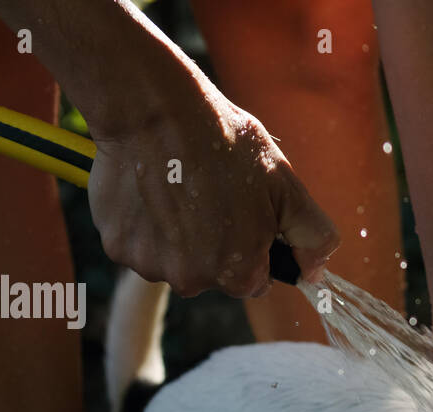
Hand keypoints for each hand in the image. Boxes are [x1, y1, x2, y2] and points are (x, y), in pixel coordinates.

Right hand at [86, 82, 338, 297]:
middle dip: (216, 242)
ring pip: (173, 259)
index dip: (254, 245)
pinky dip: (145, 223)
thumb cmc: (227, 144)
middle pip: (212, 273)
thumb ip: (313, 237)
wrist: (156, 109)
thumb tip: (316, 273)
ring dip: (178, 234)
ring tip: (179, 187)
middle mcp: (192, 281)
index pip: (254, 280)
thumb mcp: (287, 186)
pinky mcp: (116, 245)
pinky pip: (139, 243)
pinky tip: (151, 188)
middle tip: (212, 193)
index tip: (245, 212)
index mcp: (238, 274)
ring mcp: (150, 265)